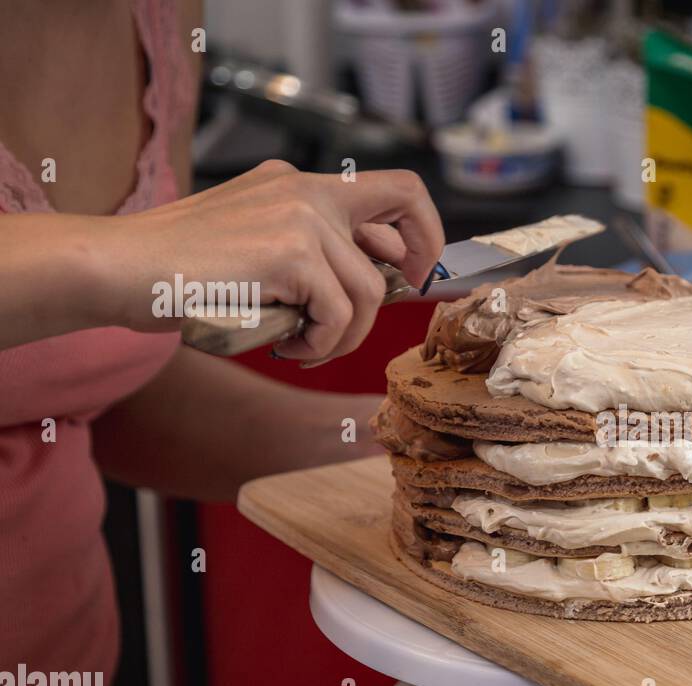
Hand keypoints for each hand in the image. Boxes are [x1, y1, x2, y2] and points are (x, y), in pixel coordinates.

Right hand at [96, 159, 443, 362]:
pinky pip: (339, 315)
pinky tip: (287, 346)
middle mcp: (307, 191)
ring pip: (368, 292)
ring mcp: (301, 218)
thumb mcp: (257, 250)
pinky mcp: (291, 253)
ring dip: (343, 335)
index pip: (395, 187)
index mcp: (298, 184)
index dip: (423, 230)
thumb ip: (311, 255)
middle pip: (396, 237)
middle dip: (394, 287)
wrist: (119, 267)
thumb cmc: (179, 270)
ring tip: (301, 346)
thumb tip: (376, 279)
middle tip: (359, 322)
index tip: (414, 272)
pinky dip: (321, 343)